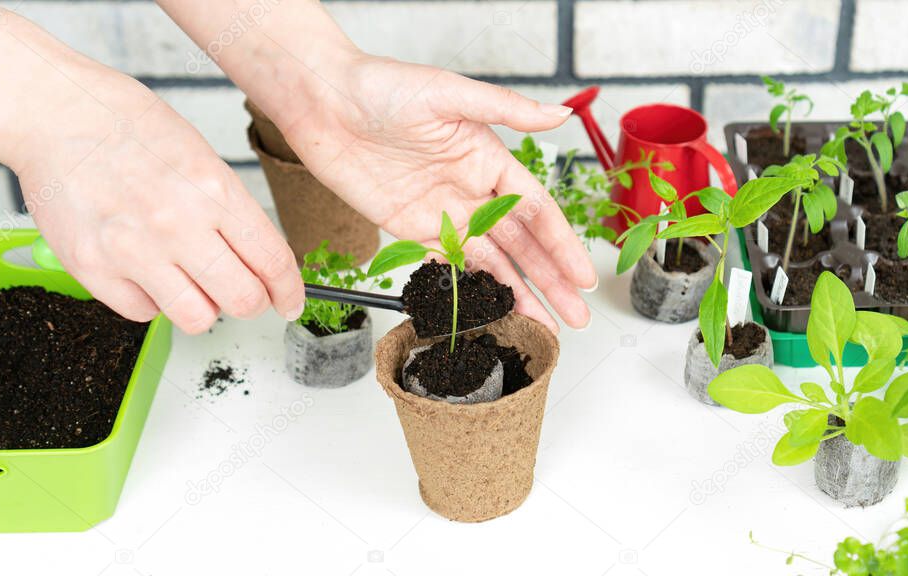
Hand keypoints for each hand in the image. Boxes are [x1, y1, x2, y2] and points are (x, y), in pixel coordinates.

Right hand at [14, 71, 303, 333]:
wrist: (55, 112)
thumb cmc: (128, 127)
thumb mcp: (202, 157)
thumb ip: (231, 212)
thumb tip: (259, 263)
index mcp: (214, 190)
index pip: (273, 261)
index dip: (290, 291)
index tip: (290, 302)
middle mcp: (178, 224)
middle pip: (243, 300)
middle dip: (252, 302)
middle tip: (243, 294)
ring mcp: (133, 250)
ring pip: (197, 318)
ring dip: (202, 307)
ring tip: (190, 282)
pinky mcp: (93, 269)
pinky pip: (143, 313)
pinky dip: (152, 301)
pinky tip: (146, 271)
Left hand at [254, 55, 596, 330]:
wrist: (324, 103)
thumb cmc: (384, 86)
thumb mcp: (451, 92)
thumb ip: (507, 110)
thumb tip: (560, 115)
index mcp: (488, 158)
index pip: (536, 210)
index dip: (562, 246)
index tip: (583, 276)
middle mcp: (470, 190)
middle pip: (521, 245)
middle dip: (550, 282)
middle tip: (576, 317)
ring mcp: (441, 213)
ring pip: (489, 263)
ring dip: (517, 295)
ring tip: (542, 328)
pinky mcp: (408, 229)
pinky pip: (447, 266)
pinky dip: (471, 290)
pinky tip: (491, 312)